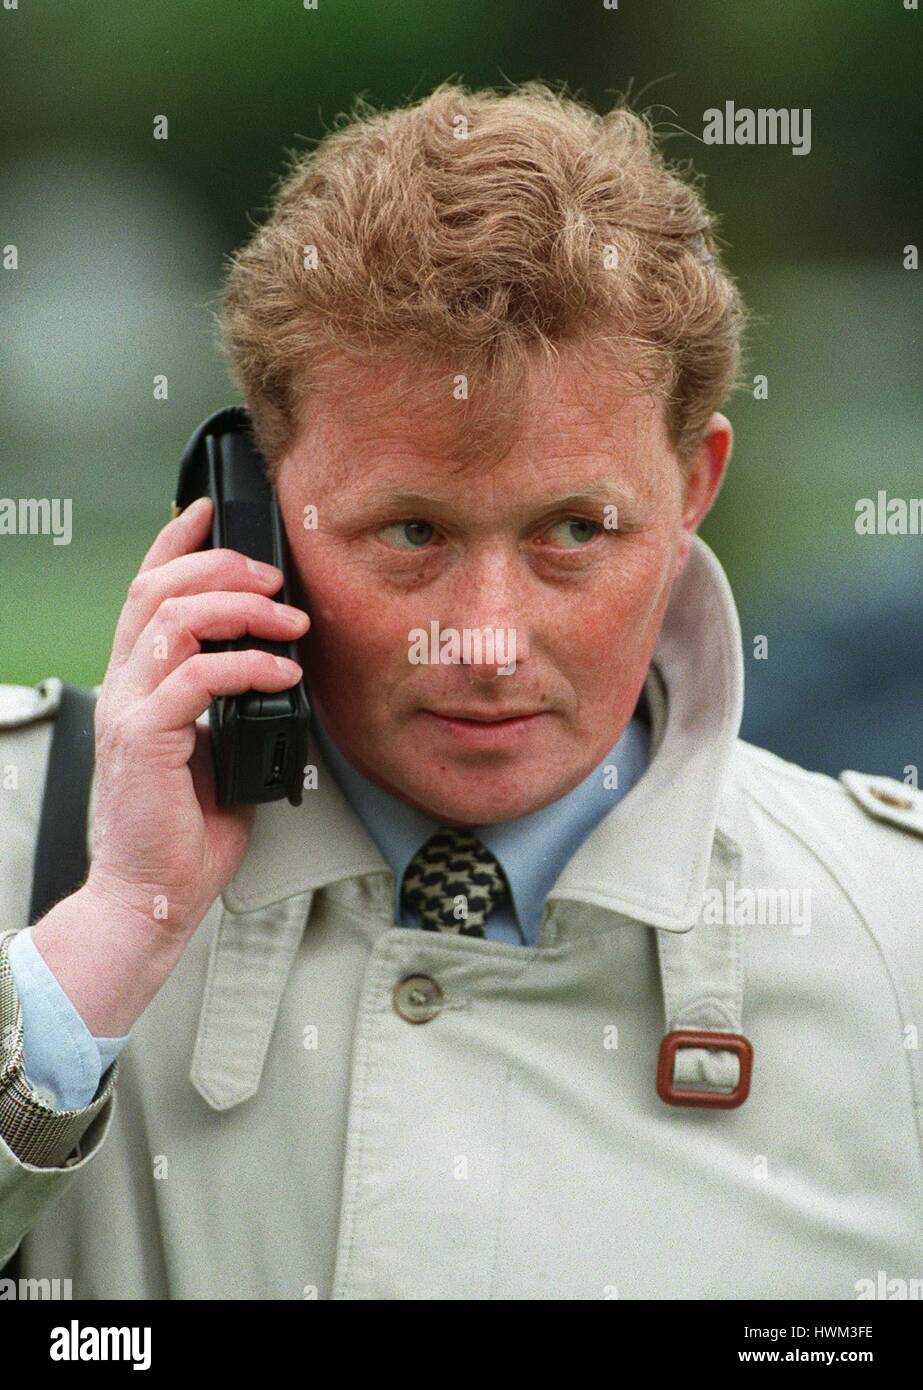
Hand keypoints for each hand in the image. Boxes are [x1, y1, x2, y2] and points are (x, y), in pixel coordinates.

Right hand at [85, 494, 308, 932]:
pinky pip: (197, 677)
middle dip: (221, 566)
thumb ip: (228, 702)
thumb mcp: (214, 747)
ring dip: (241, 609)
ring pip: (174, 620)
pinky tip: (282, 675)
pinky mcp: (145, 739)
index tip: (213, 512)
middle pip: (158, 589)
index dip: (176, 543)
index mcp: (139, 682)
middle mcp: (126, 686)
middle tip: (274, 576)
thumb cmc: (182, 830)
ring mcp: (131, 709)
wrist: (151, 893)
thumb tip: (276, 670)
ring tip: (288, 622)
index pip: (147, 591)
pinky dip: (248, 666)